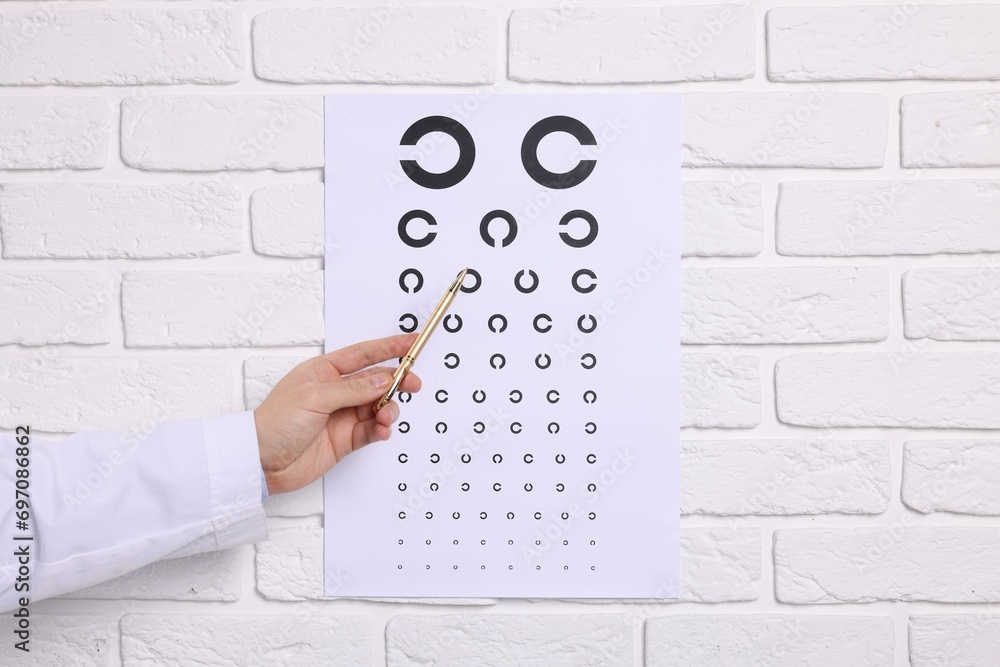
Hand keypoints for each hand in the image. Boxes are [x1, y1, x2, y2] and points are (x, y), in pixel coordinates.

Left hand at [253, 334, 421, 494]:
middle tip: (413, 384)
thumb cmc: (274, 424)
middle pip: (376, 380)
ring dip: (388, 409)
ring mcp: (342, 416)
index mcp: (324, 372)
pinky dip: (382, 429)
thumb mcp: (315, 397)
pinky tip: (382, 430)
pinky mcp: (346, 439)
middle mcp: (336, 392)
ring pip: (378, 406)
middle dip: (397, 381)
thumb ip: (353, 389)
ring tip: (386, 416)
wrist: (261, 462)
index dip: (389, 347)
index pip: (364, 354)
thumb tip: (383, 379)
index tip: (412, 342)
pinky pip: (373, 430)